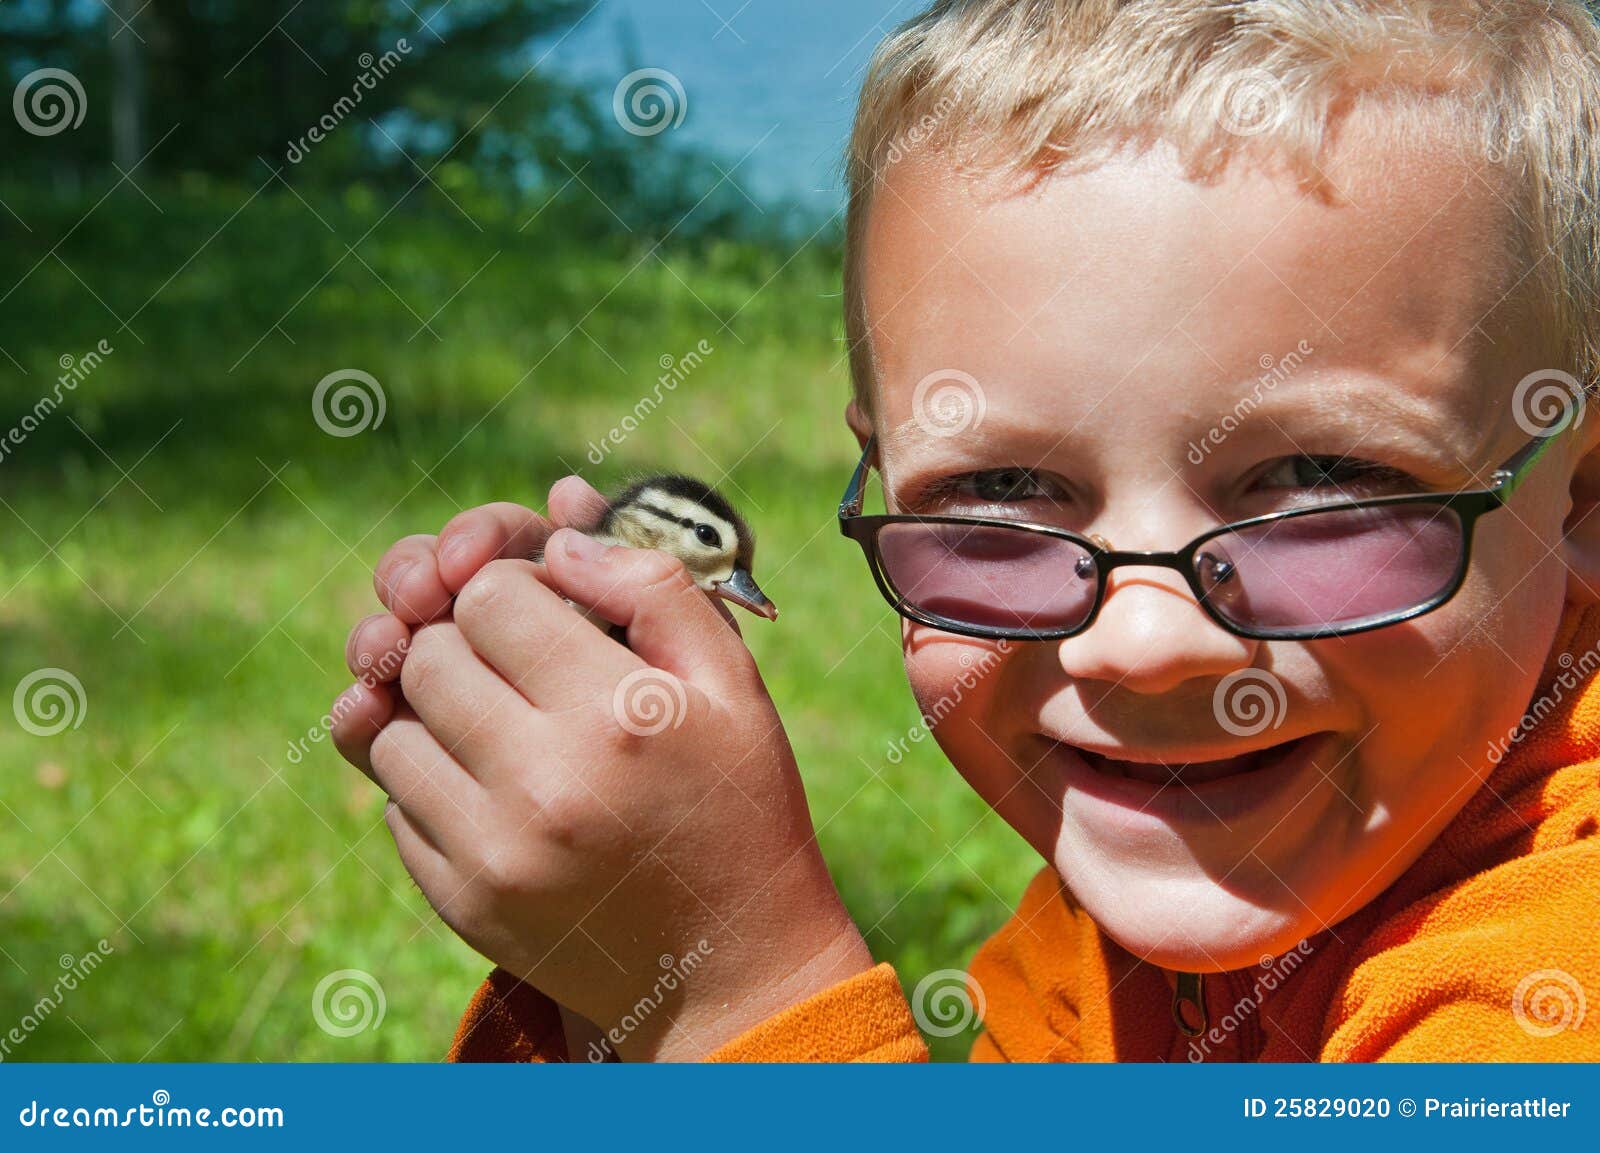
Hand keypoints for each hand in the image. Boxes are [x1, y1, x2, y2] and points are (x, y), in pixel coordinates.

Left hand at [332, 505, 869, 1059]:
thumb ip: (654, 588)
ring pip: (390, 728)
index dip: (509, 585)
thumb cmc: (739, 808)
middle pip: (426, 654)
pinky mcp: (460, 901)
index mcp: (614, 713)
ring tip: (498, 722)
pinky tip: (494, 788)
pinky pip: (394, 804)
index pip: (489, 594)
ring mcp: (491, 851)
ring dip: (433, 710)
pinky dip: (428, 781)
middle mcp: (541, 782)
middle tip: (514, 663)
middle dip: (460, 638)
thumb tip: (557, 535)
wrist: (731, 967)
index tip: (540, 611)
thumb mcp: (733, 685)